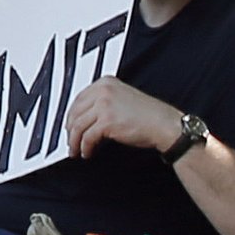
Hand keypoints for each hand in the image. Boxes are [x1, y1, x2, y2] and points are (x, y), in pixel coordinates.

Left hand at [65, 76, 185, 160]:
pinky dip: (84, 147)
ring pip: (77, 125)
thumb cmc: (149, 115)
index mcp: (105, 82)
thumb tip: (86, 117)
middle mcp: (102, 91)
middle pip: (74, 111)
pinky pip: (87, 137)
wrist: (164, 124)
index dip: (71, 115)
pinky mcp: (106, 121)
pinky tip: (87, 152)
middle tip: (70, 140)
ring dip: (75, 141)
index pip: (78, 98)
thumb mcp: (123, 98)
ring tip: (76, 150)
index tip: (70, 125)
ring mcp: (104, 105)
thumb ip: (104, 101)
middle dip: (70, 129)